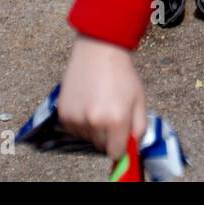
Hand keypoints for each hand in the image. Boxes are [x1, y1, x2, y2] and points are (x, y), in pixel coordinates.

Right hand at [56, 35, 147, 159]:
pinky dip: (81, 122)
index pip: (116, 153)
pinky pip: (75, 130)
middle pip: (101, 146)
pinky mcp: (64, 115)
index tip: (122, 137)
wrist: (99, 51)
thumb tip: (133, 148)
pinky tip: (88, 103)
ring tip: (100, 104)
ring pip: (88, 138)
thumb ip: (139, 128)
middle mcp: (94, 122)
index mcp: (116, 120)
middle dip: (109, 136)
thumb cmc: (121, 74)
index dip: (121, 146)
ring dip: (94, 129)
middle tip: (112, 113)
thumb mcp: (139, 100)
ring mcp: (76, 119)